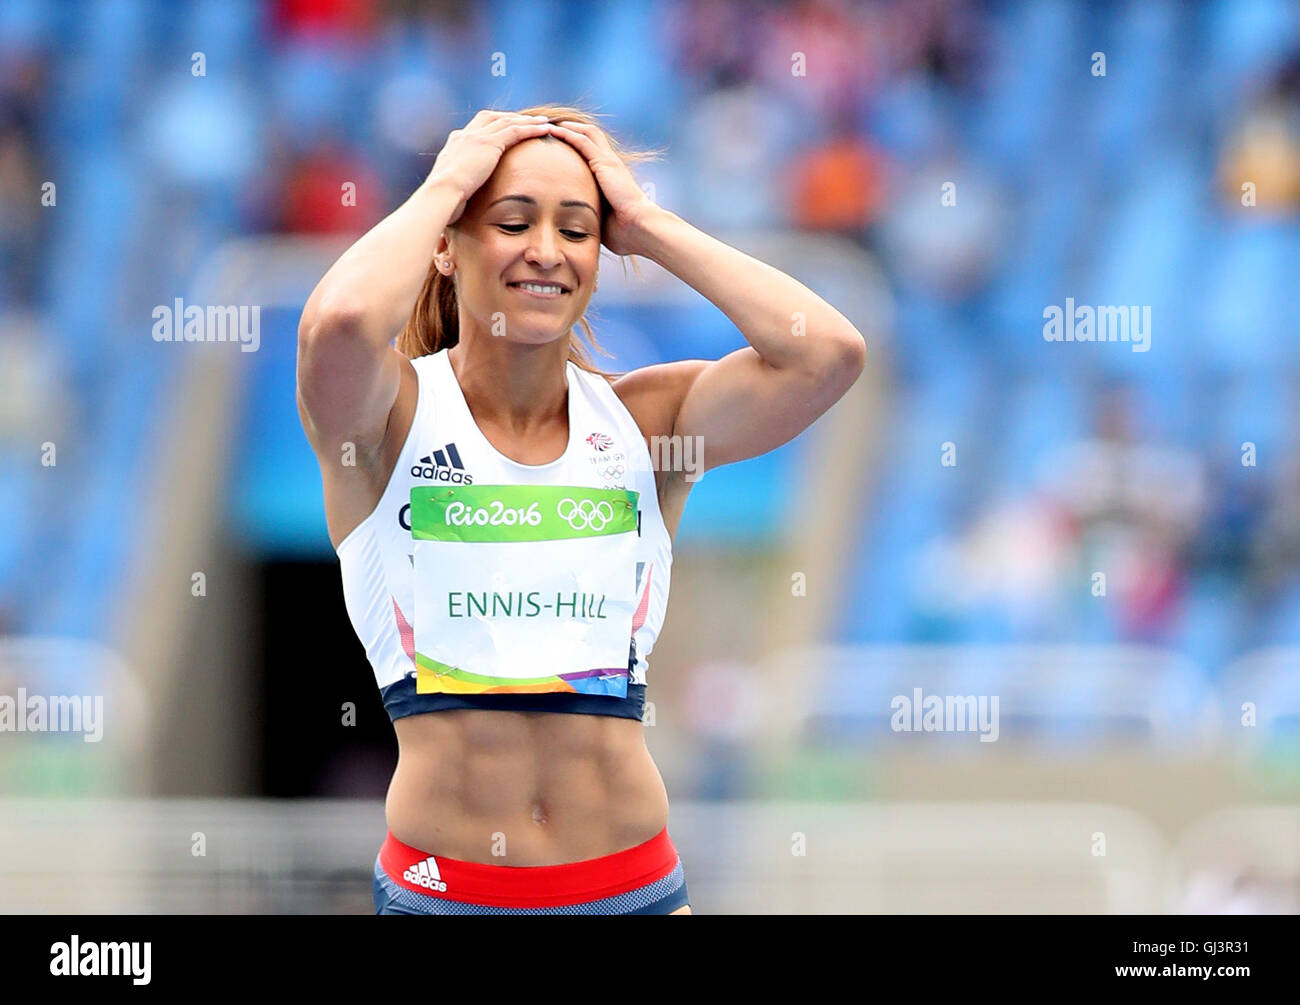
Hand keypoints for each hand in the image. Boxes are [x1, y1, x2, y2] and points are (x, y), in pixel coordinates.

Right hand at [426, 110, 553, 223]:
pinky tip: (545, 128)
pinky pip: (515, 130)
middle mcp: (464, 135)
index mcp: (454, 144)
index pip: (476, 128)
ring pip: (506, 121)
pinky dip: (531, 128)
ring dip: (526, 120)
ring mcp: (476, 137)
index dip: (493, 126)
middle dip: (510, 117)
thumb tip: (463, 199)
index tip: (506, 129)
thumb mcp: (451, 189)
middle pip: (492, 118)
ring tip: (544, 122)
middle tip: (528, 120)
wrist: (441, 194)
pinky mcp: (488, 143)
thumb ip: (460, 186)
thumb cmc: (444, 200)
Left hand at [546, 120, 659, 256]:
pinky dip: (567, 133)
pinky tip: (554, 130)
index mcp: (611, 175)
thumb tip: (573, 226)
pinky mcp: (604, 163)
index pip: (593, 150)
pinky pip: (583, 141)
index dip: (576, 142)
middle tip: (550, 125)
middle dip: (570, 128)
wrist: (639, 228)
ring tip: (549, 123)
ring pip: (586, 132)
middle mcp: (611, 163)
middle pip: (590, 135)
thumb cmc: (624, 232)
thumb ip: (589, 214)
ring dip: (567, 126)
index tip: (558, 141)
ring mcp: (609, 161)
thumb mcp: (601, 218)